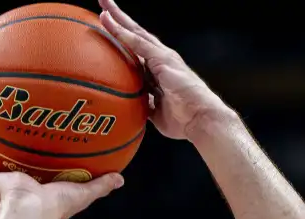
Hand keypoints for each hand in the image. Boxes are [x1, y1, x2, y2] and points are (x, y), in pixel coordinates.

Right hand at [0, 144, 122, 218]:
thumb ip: (101, 186)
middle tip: (10, 148)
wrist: (31, 212)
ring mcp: (1, 186)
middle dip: (10, 165)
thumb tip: (121, 178)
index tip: (41, 166)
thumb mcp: (82, 193)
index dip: (39, 176)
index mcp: (38, 195)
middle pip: (12, 175)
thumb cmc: (56, 209)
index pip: (38, 183)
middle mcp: (18, 191)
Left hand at [98, 0, 228, 139]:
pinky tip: (109, 22)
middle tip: (103, 3)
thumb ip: (143, 104)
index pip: (136, 50)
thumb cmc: (183, 120)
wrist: (202, 120)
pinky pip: (139, 44)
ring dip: (119, 19)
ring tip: (103, 4)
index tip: (106, 27)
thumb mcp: (156, 112)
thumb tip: (129, 107)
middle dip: (119, 19)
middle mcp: (160, 60)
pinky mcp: (164, 60)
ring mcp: (162, 58)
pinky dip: (124, 34)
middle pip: (135, 35)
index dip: (122, 38)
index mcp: (158, 71)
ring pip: (135, 34)